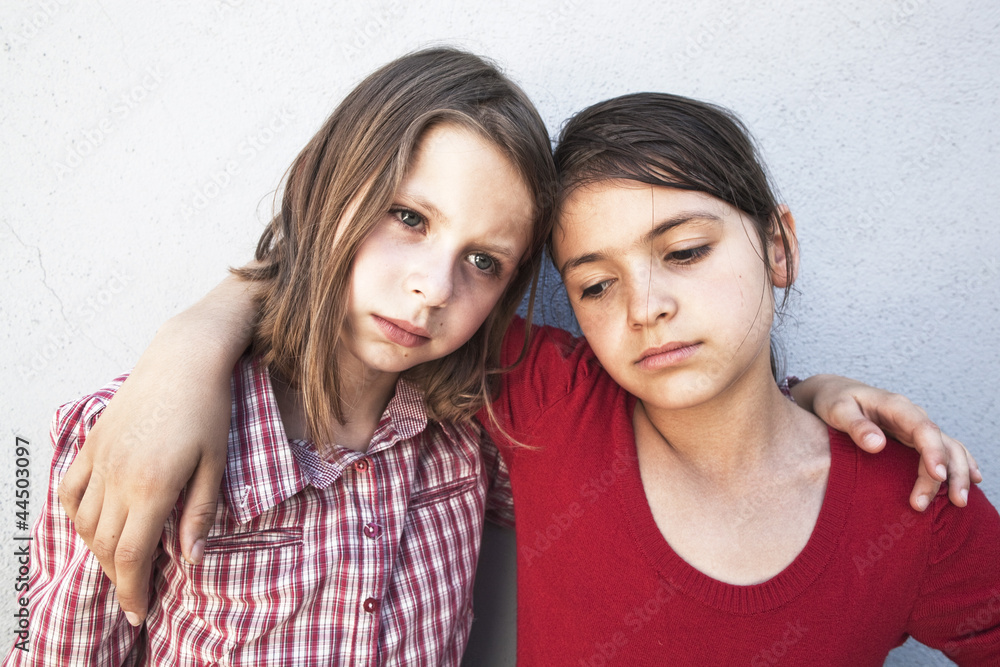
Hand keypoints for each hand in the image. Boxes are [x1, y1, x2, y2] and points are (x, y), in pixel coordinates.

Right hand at [58, 316, 234, 625]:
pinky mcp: (92, 443)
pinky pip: (71, 490)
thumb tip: (191, 558)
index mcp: (153, 486)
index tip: (139, 613)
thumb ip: (200, 513)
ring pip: (85, 523)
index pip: (132, 555)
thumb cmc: (209, 408)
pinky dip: (77, 515)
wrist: (184, 358)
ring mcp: (100, 459)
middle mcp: (118, 477)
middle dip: (119, 578)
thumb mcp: (215, 464)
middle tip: (135, 595)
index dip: (133, 590)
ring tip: (120, 564)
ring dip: (99, 551)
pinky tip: (93, 526)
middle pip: (107, 546)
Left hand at [792, 374, 981, 511]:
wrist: (833, 393)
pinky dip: (960, 463)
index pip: (923, 429)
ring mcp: (915, 427)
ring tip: (960, 502)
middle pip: (942, 443)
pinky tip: (971, 481)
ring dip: (958, 473)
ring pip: (949, 448)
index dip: (934, 452)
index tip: (938, 476)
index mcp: (896, 406)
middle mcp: (912, 416)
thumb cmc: (834, 400)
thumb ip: (855, 426)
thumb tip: (877, 445)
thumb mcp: (838, 410)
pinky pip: (944, 449)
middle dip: (950, 473)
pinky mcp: (913, 438)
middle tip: (952, 502)